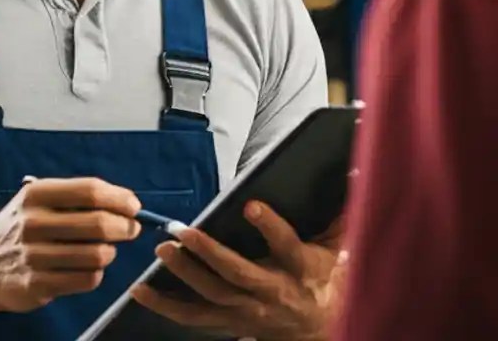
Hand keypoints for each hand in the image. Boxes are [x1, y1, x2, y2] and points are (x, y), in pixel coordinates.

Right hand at [0, 177, 142, 312]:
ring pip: (97, 255)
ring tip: (104, 250)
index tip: (134, 206)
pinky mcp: (37, 284)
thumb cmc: (21, 228)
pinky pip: (86, 279)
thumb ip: (77, 198)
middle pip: (98, 223)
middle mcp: (32, 222)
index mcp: (36, 195)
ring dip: (109, 253)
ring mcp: (33, 255)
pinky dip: (95, 274)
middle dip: (124, 227)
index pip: (89, 190)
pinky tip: (87, 268)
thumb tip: (127, 204)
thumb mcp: (38, 201)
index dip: (119, 198)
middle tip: (130, 229)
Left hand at [130, 201, 345, 340]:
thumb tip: (356, 172)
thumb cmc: (327, 279)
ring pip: (211, 295)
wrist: (323, 329)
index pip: (286, 245)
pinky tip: (141, 290)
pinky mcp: (230, 322)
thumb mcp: (340, 245)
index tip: (251, 205)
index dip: (270, 226)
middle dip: (208, 253)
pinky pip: (193, 316)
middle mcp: (272, 292)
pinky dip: (165, 306)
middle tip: (182, 232)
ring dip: (184, 274)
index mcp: (300, 268)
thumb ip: (341, 211)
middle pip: (237, 274)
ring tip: (162, 251)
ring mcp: (248, 311)